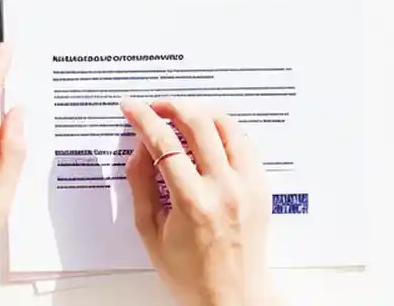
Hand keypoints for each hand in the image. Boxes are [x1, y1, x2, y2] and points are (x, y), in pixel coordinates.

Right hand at [121, 99, 276, 305]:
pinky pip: (245, 144)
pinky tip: (210, 135)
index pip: (164, 143)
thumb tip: (139, 146)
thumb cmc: (189, 274)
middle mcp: (224, 189)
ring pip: (227, 125)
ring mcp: (248, 186)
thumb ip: (141, 184)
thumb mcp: (149, 232)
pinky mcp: (262, 187)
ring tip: (183, 116)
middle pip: (198, 122)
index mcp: (193, 202)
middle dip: (172, 105)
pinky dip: (225, 131)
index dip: (144, 118)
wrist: (231, 298)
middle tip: (156, 107)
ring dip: (201, 113)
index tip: (132, 107)